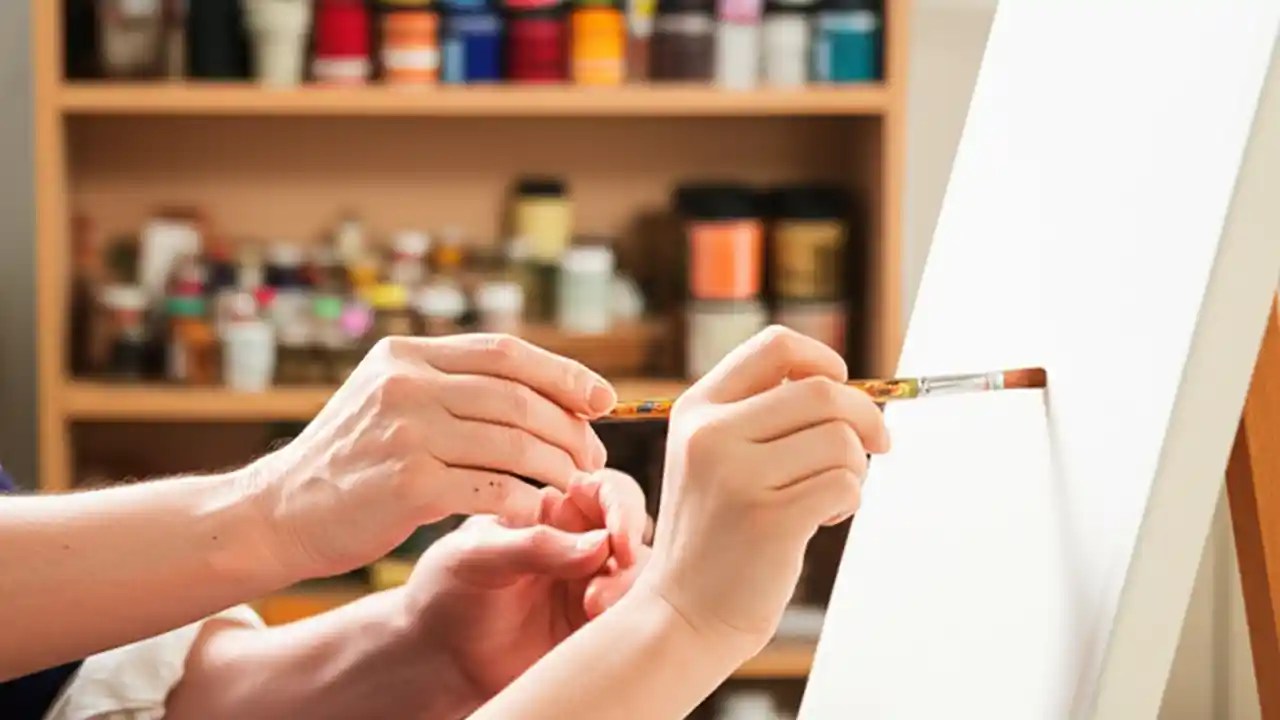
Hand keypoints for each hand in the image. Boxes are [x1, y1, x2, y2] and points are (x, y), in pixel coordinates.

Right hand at [244, 334, 618, 580]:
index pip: (506, 352)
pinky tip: (537, 508)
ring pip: (515, 443)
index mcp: (406, 355)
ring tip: (576, 480)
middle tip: (594, 452)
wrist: (277, 513)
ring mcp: (406, 432)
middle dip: (570, 426)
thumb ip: (446, 383)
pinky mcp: (407, 484)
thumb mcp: (386, 397)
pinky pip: (493, 487)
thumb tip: (536, 385)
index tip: (603, 398)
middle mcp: (406, 384)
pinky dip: (526, 498)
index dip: (564, 373)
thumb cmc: (348, 461)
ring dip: (558, 464)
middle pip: (519, 397)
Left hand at [401, 469, 650, 706]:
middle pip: (633, 529)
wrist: (439, 656)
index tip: (617, 540)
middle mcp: (581, 541)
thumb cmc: (448, 590)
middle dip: (631, 550)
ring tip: (594, 606)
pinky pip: (632, 614)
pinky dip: (628, 616)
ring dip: (629, 586)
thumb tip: (601, 544)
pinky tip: (597, 625)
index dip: (620, 507)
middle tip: (612, 575)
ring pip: (641, 573)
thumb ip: (534, 545)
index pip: (606, 489)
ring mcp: (593, 583)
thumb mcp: (478, 556)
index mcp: (554, 509)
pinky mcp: (597, 625)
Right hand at [639, 326, 890, 656]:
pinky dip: (849, 502)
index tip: (842, 388)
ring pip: (841, 441)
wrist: (682, 614)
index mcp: (697, 409)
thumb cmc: (716, 534)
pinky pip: (845, 485)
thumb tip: (849, 388)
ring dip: (855, 469)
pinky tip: (820, 520)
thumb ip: (761, 415)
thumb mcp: (713, 458)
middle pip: (823, 392)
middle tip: (876, 447)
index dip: (824, 360)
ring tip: (826, 497)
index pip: (775, 346)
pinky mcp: (770, 519)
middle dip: (865, 418)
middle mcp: (711, 434)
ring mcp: (738, 476)